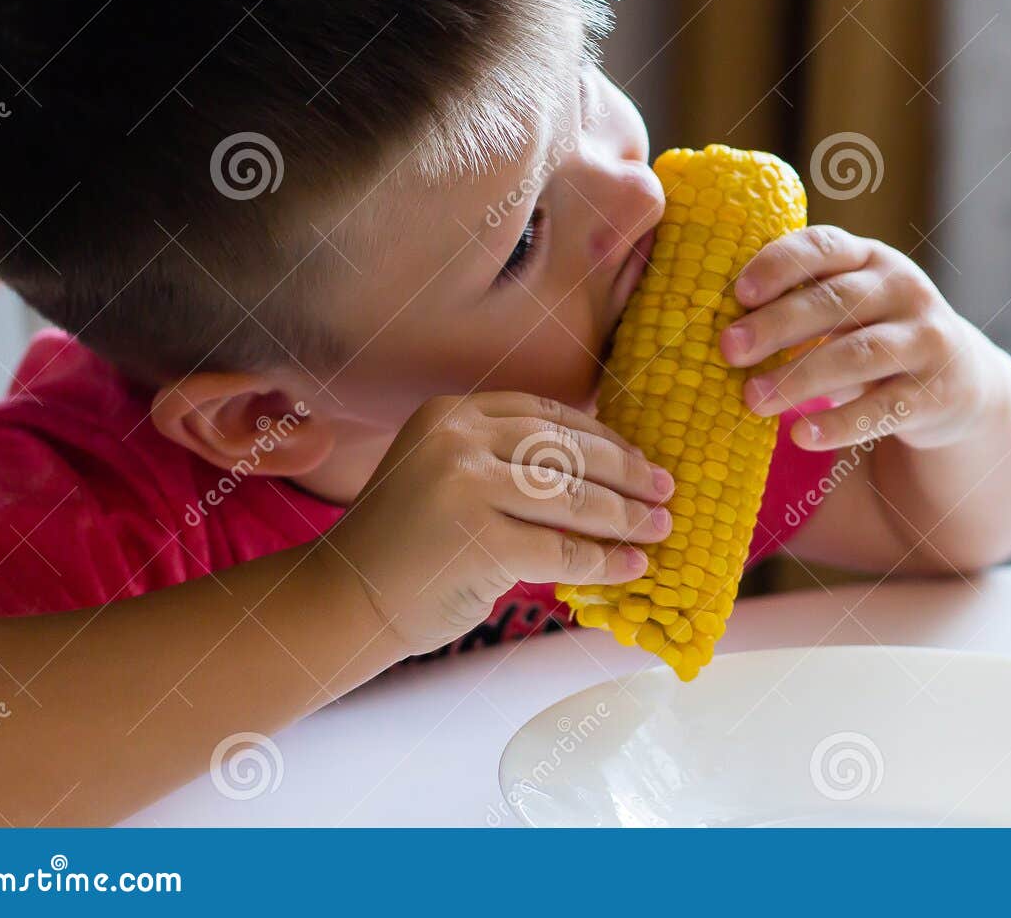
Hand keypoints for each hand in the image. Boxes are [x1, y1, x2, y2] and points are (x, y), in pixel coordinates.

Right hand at [324, 392, 673, 654]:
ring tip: (659, 529)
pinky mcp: (480, 542)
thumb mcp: (446, 473)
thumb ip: (506, 459)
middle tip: (666, 489)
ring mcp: (467, 488)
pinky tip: (631, 567)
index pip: (548, 415)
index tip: (637, 457)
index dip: (602, 436)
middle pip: (569, 451)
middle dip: (627, 473)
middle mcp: (458, 439)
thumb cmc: (404, 542)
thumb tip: (603, 466)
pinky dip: (605, 561)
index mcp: (453, 413)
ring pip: (574, 499)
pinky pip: (564, 550)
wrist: (344, 598)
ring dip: (626, 517)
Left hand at [719, 225, 1002, 451]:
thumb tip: (712, 325)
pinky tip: (801, 436)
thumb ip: (798, 300)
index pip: (823, 247)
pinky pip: (883, 408)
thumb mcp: (846, 304)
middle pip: (835, 302)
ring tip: (752, 399)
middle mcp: (902, 289)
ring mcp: (924, 339)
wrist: (959, 380)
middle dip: (777, 324)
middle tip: (729, 349)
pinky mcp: (936, 391)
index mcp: (869, 258)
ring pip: (859, 354)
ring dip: (800, 377)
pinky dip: (840, 424)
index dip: (780, 265)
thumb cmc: (873, 334)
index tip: (738, 292)